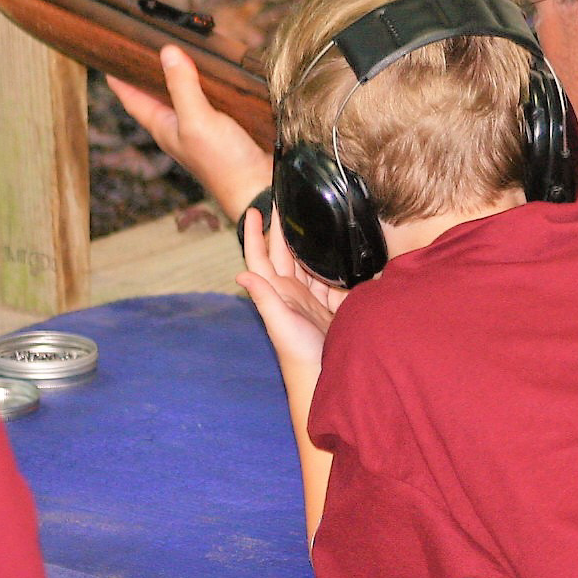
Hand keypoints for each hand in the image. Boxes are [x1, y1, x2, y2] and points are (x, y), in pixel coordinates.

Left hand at [107, 45, 272, 218]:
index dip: (120, 80)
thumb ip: (182, 87)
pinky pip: (211, 101)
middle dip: (149, 75)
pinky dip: (208, 86)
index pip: (133, 100)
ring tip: (179, 54)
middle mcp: (180, 127)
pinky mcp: (227, 128)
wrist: (259, 189)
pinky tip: (217, 77)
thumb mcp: (197, 120)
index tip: (109, 60)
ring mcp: (203, 129)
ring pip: (185, 97)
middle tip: (144, 49)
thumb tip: (167, 52)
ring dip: (180, 78)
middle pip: (157, 97)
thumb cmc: (224, 164)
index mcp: (164, 127)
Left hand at [236, 205, 346, 370]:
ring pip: (307, 260)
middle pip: (284, 253)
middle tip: (285, 200)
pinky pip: (332, 274)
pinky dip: (332, 258)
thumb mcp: (281, 325)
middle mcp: (292, 291)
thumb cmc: (298, 355)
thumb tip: (240, 274)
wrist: (325, 377)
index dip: (255, 234)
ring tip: (309, 216)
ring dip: (305, 239)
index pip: (261, 257)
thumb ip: (265, 299)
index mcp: (277, 292)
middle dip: (282, 228)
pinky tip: (337, 245)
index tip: (255, 209)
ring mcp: (313, 297)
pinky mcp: (333, 303)